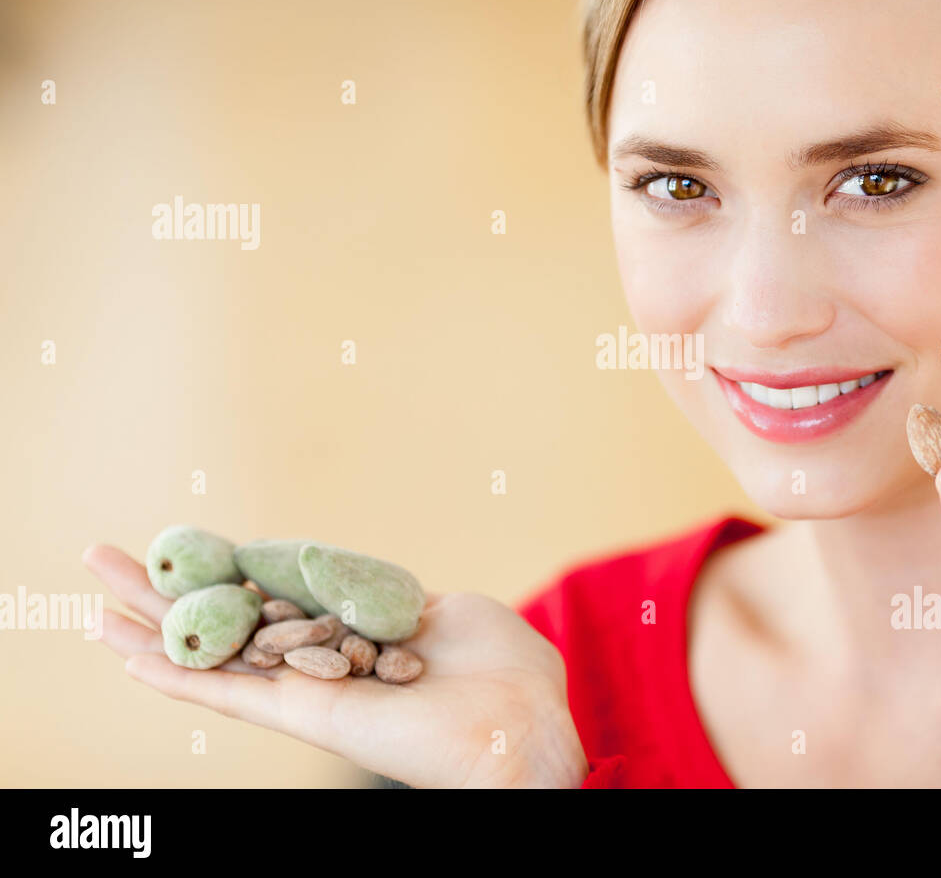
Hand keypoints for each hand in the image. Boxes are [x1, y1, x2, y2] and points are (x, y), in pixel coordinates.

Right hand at [84, 545, 588, 787]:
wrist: (524, 720)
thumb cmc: (508, 669)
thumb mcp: (454, 611)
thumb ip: (403, 598)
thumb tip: (378, 588)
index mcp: (356, 634)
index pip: (276, 598)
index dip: (230, 572)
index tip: (192, 545)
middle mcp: (322, 663)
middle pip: (228, 623)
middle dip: (167, 591)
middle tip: (105, 557)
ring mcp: (308, 689)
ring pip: (212, 657)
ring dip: (150, 627)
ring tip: (91, 598)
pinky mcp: (306, 715)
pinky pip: (230, 696)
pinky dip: (177, 675)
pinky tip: (128, 654)